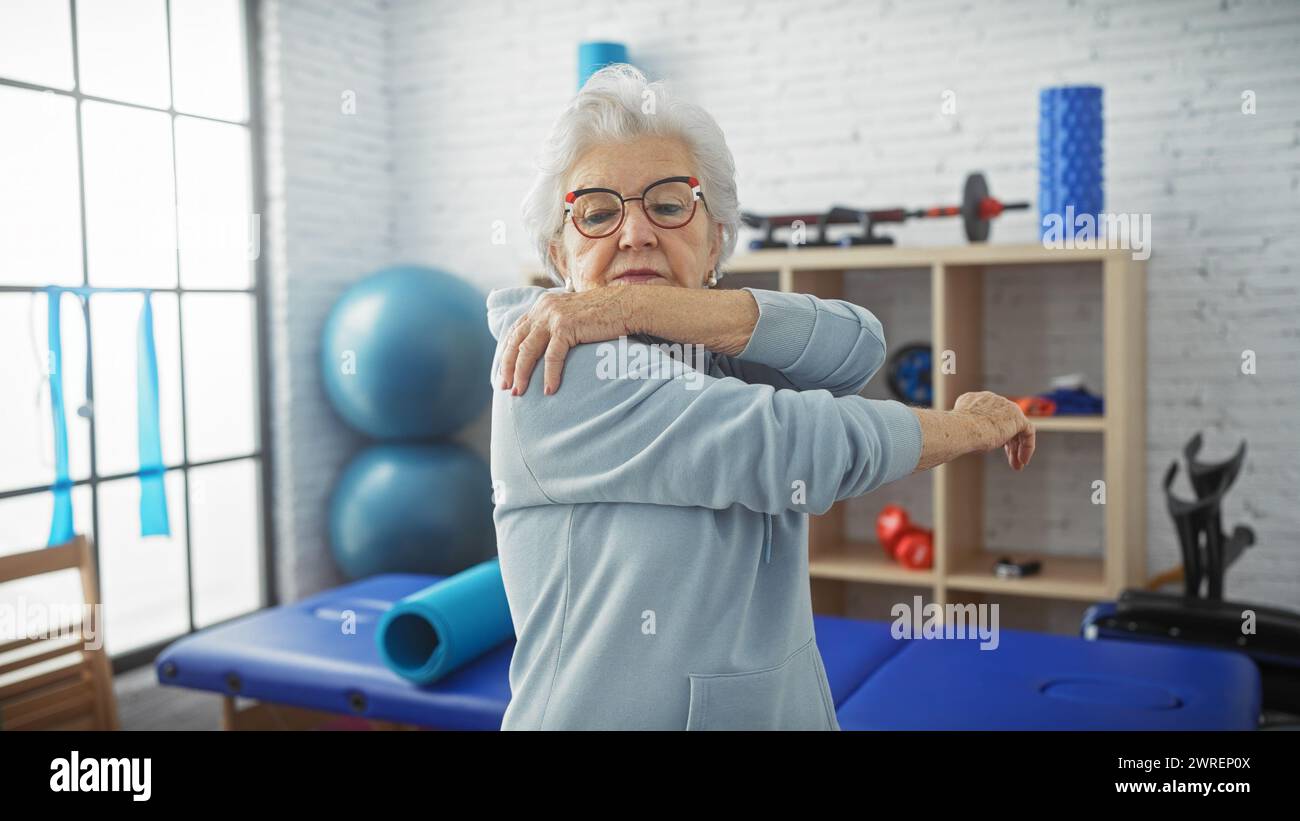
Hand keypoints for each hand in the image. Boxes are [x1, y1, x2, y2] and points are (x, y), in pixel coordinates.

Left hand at [499, 287, 635, 395]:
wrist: (626, 305)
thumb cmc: (604, 315)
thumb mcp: (572, 316)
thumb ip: (557, 326)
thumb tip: (546, 349)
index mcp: (542, 306)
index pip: (516, 331)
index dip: (507, 353)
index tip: (503, 373)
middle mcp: (544, 309)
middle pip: (516, 342)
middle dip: (508, 367)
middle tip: (505, 388)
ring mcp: (554, 316)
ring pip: (528, 350)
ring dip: (522, 374)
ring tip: (519, 392)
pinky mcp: (567, 326)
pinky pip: (552, 356)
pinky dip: (549, 375)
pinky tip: (549, 390)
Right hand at [952, 391, 1036, 470]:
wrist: (961, 429)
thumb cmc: (956, 435)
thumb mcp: (961, 432)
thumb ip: (970, 432)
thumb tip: (971, 443)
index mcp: (975, 400)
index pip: (990, 416)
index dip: (994, 434)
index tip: (992, 450)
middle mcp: (992, 399)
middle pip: (1005, 422)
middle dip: (1008, 444)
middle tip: (1010, 461)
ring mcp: (1006, 406)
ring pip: (1016, 428)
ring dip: (1016, 449)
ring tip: (1016, 465)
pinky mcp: (1017, 416)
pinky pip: (1027, 432)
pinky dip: (1027, 447)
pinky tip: (1022, 461)